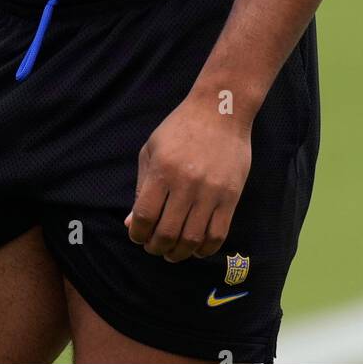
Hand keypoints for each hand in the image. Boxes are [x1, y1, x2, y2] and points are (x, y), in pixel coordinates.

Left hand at [124, 91, 252, 262]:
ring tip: (172, 252)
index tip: (137, 236)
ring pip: (192, 239)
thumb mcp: (152, 150)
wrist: (220, 110)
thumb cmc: (180, 128)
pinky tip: (196, 248)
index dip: (137, 233)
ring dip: (178, 253)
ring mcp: (210, 192)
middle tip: (154, 247)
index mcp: (162, 171)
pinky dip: (204, 249)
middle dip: (156, 247)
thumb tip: (131, 224)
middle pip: (167, 233)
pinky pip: (218, 234)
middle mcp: (186, 184)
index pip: (145, 216)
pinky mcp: (231, 196)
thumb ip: (141, 187)